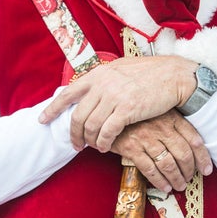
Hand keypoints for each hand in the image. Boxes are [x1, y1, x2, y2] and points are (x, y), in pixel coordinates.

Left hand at [40, 56, 200, 151]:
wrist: (174, 76)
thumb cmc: (150, 74)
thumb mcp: (121, 69)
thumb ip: (104, 79)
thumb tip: (91, 88)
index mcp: (98, 74)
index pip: (68, 93)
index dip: (53, 108)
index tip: (42, 120)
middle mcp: (102, 84)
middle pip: (77, 116)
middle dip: (73, 134)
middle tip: (75, 145)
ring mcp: (114, 97)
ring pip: (90, 126)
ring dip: (89, 141)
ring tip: (93, 147)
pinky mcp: (127, 110)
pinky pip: (106, 132)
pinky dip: (102, 143)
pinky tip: (105, 148)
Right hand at [111, 112, 211, 192]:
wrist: (109, 111)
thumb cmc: (137, 115)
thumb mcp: (159, 113)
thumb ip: (174, 125)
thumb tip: (194, 147)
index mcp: (171, 118)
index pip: (194, 139)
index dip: (203, 157)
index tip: (206, 170)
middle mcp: (160, 128)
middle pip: (183, 154)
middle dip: (189, 171)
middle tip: (189, 179)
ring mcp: (146, 138)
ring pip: (168, 164)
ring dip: (176, 179)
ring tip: (179, 186)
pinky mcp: (131, 148)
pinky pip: (150, 169)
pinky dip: (160, 181)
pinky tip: (165, 187)